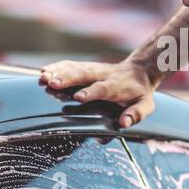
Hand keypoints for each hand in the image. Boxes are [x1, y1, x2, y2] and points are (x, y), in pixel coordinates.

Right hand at [38, 58, 157, 126]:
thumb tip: (124, 123)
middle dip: (67, 78)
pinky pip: (70, 65)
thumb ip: (136, 114)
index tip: (78, 97)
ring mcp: (94, 69)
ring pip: (75, 68)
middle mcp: (103, 75)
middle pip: (84, 74)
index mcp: (118, 86)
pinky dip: (57, 68)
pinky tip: (43, 72)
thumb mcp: (146, 105)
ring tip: (43, 77)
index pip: (103, 88)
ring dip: (58, 72)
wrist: (139, 71)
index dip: (91, 92)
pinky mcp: (86, 67)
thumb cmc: (140, 94)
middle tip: (51, 83)